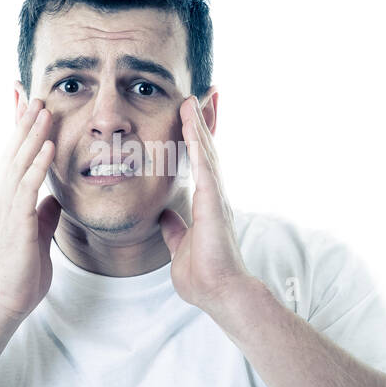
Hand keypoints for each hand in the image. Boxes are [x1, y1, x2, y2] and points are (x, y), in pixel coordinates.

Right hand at [0, 97, 62, 319]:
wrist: (5, 301)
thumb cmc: (21, 272)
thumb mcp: (39, 235)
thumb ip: (45, 215)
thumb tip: (55, 199)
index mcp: (10, 201)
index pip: (14, 158)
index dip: (20, 131)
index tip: (27, 104)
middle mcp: (4, 199)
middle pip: (12, 152)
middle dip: (22, 122)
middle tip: (32, 93)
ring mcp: (8, 209)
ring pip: (18, 162)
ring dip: (31, 134)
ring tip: (42, 109)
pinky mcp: (17, 222)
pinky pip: (28, 187)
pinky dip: (38, 164)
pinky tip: (48, 146)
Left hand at [158, 95, 255, 315]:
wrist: (220, 293)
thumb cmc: (204, 276)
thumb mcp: (179, 247)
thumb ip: (174, 230)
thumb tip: (165, 218)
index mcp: (206, 204)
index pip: (200, 164)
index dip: (197, 139)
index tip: (192, 117)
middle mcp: (214, 195)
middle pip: (208, 150)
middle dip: (203, 121)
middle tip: (201, 94)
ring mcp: (216, 196)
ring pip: (206, 151)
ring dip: (199, 123)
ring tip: (192, 98)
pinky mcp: (213, 201)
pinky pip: (203, 163)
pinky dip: (197, 140)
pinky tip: (190, 121)